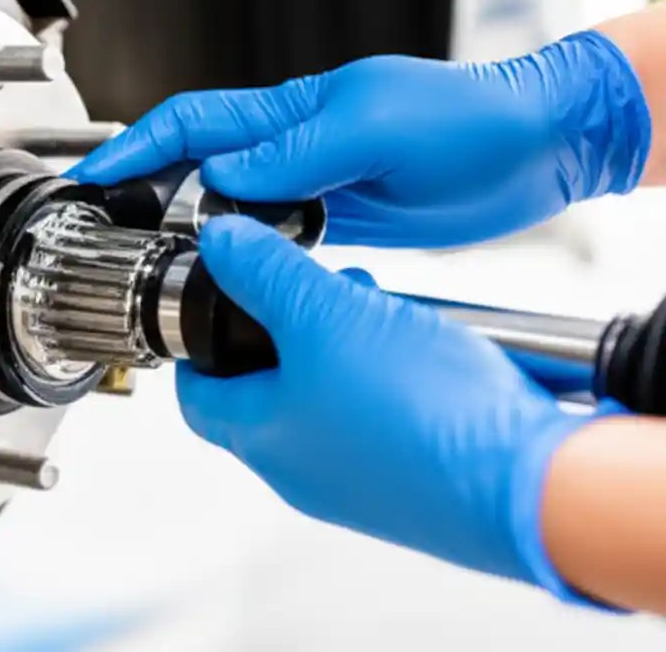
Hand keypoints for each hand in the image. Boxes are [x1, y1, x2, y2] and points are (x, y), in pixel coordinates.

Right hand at [69, 31, 648, 247]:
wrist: (532, 149)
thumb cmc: (466, 118)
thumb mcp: (375, 126)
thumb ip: (296, 153)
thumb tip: (223, 178)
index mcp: (289, 110)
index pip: (188, 123)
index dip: (132, 149)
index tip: (90, 179)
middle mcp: (290, 146)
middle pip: (192, 165)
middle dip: (138, 190)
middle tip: (103, 229)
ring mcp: (309, 182)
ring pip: (223, 204)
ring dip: (180, 226)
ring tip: (145, 258)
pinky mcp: (334, 216)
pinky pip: (267, 232)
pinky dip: (235, 251)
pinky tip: (221, 272)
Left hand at [179, 215, 618, 599]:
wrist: (533, 484)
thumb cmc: (423, 410)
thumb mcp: (328, 313)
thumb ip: (267, 272)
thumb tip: (219, 243)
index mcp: (263, 437)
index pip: (196, 395)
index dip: (195, 346)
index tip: (208, 306)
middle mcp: (304, 469)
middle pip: (264, 393)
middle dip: (283, 332)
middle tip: (309, 290)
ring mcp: (361, 481)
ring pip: (328, 401)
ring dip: (342, 348)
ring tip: (374, 307)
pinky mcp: (416, 480)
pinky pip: (383, 419)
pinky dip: (390, 376)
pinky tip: (424, 347)